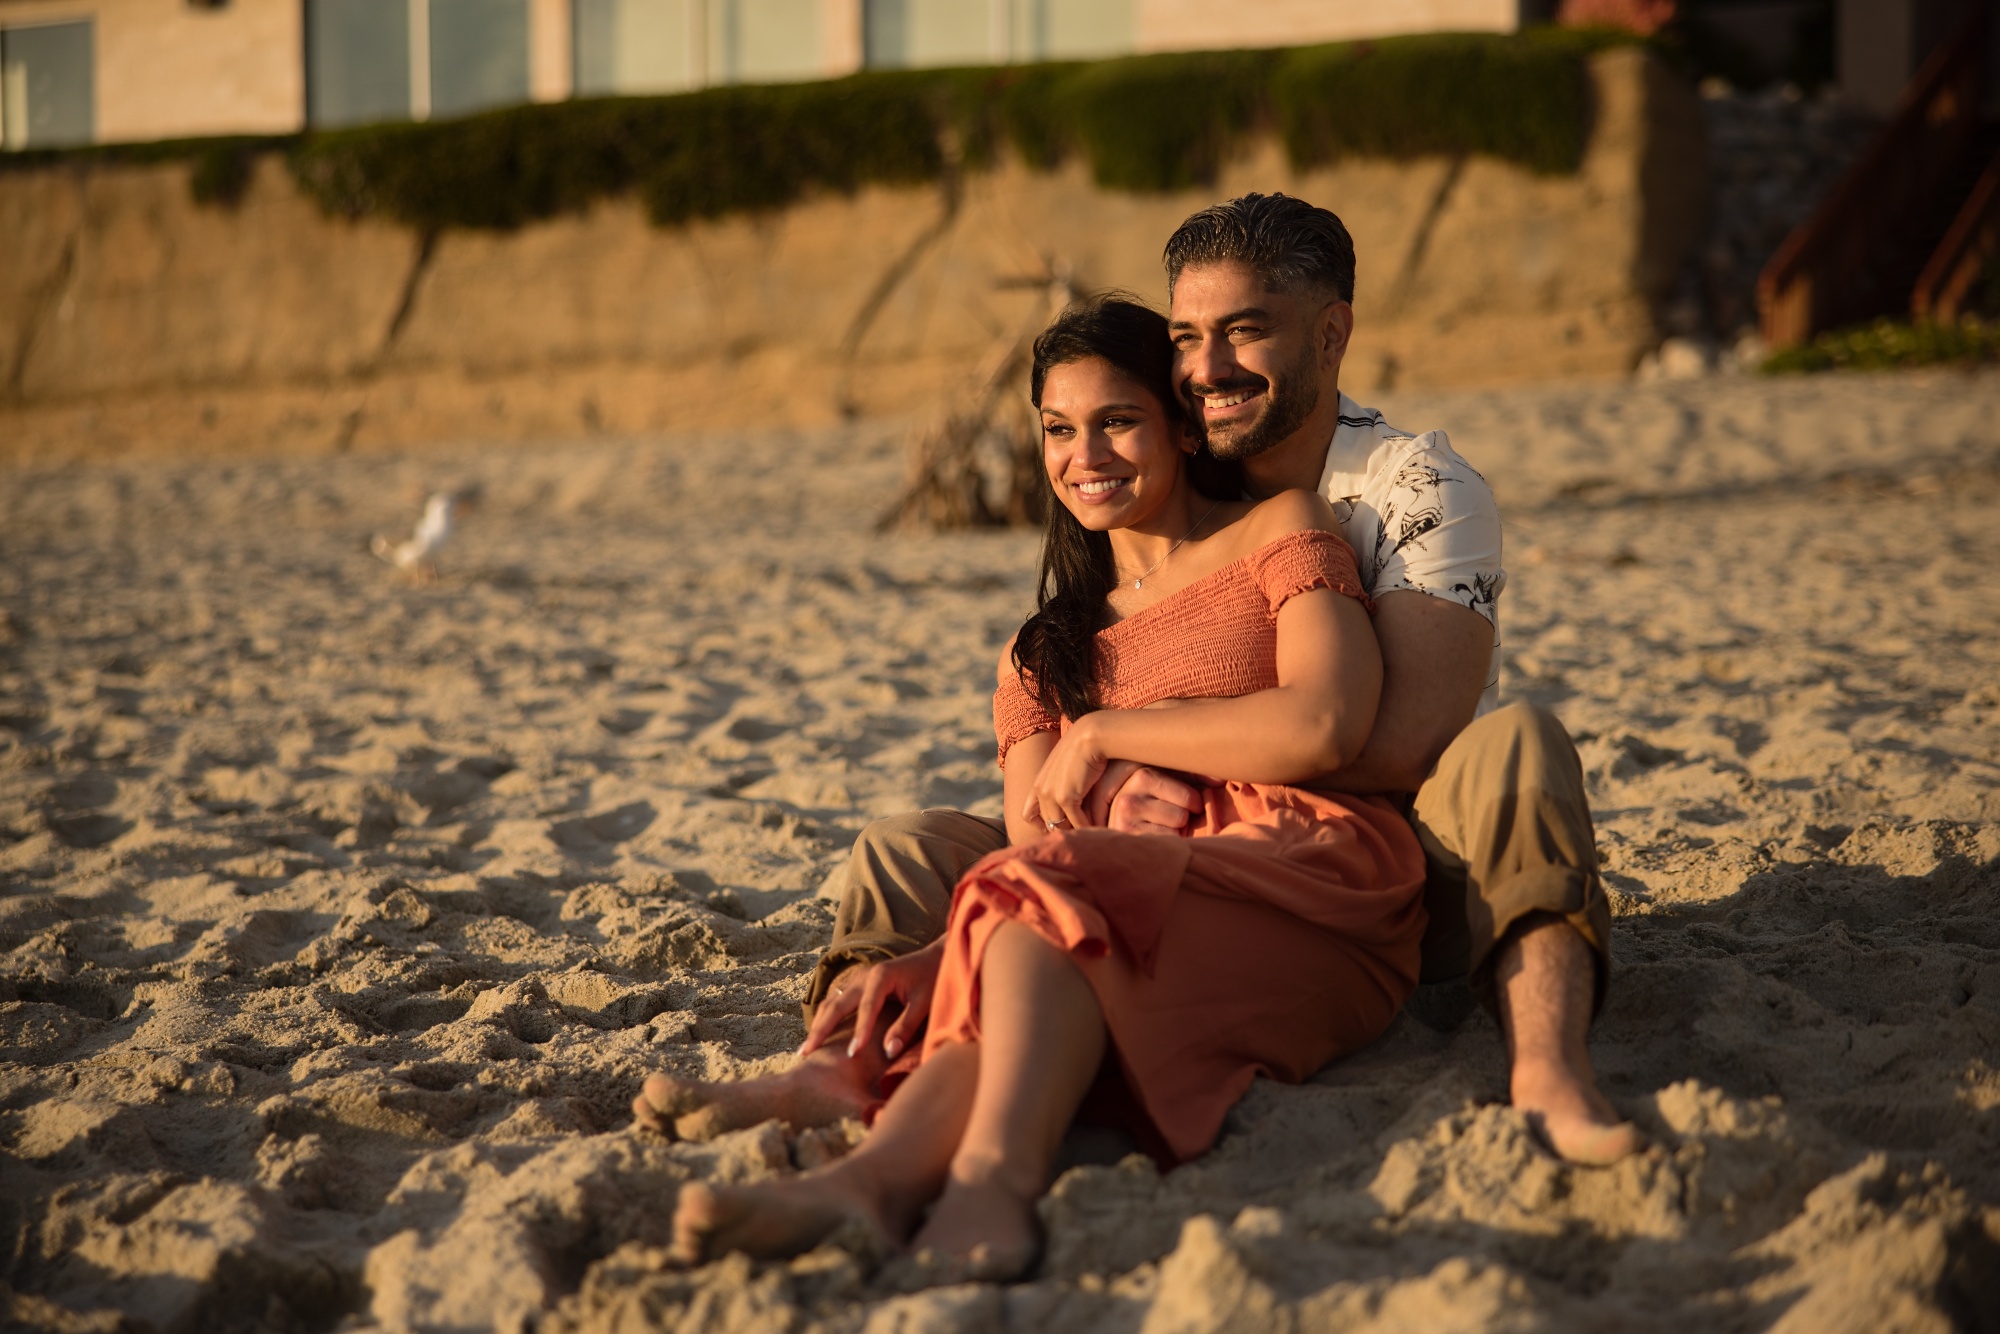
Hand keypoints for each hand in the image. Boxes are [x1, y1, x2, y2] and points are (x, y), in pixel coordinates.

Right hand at [800, 941, 943, 1061]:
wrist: (935, 957)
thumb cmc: (933, 978)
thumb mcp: (925, 1002)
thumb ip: (906, 1025)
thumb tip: (889, 1052)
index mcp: (881, 976)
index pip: (866, 1008)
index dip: (859, 1031)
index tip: (851, 1054)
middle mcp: (864, 976)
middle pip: (837, 1004)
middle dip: (821, 1029)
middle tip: (805, 1053)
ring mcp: (858, 980)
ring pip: (832, 1003)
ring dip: (818, 1025)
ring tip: (805, 1049)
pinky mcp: (858, 987)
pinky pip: (836, 1003)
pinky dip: (825, 1019)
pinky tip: (818, 1036)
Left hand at [1022, 714, 1110, 832]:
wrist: (1090, 736)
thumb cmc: (1083, 749)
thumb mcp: (1065, 767)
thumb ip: (1062, 783)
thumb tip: (1072, 795)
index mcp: (1038, 783)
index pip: (1028, 814)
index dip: (1041, 825)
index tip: (1059, 828)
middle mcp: (1041, 791)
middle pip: (1048, 823)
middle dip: (1063, 831)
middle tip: (1079, 836)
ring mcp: (1051, 795)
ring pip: (1061, 826)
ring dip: (1075, 832)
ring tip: (1089, 836)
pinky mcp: (1067, 798)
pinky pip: (1076, 822)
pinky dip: (1086, 828)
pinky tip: (1098, 830)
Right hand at [1089, 761, 1201, 834]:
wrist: (1119, 834)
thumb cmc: (1153, 803)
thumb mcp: (1171, 784)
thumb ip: (1196, 777)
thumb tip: (1222, 779)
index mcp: (1142, 776)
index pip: (1189, 797)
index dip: (1194, 805)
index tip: (1185, 805)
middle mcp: (1129, 797)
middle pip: (1182, 816)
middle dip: (1182, 820)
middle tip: (1169, 819)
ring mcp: (1124, 821)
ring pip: (1173, 832)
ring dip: (1173, 833)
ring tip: (1160, 828)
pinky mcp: (1126, 840)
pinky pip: (1163, 845)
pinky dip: (1165, 845)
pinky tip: (1154, 840)